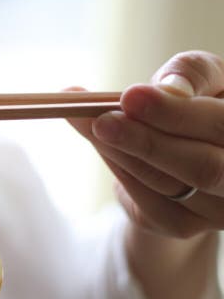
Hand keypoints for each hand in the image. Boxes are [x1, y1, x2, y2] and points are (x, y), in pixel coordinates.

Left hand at [66, 50, 223, 237]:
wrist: (188, 141)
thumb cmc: (201, 97)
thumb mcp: (204, 75)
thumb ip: (192, 73)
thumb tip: (170, 88)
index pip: (223, 126)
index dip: (176, 113)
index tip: (130, 97)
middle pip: (202, 168)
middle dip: (146, 142)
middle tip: (101, 120)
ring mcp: (219, 211)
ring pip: (167, 185)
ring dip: (121, 152)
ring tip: (88, 121)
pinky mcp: (183, 225)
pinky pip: (146, 202)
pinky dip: (119, 169)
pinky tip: (101, 143)